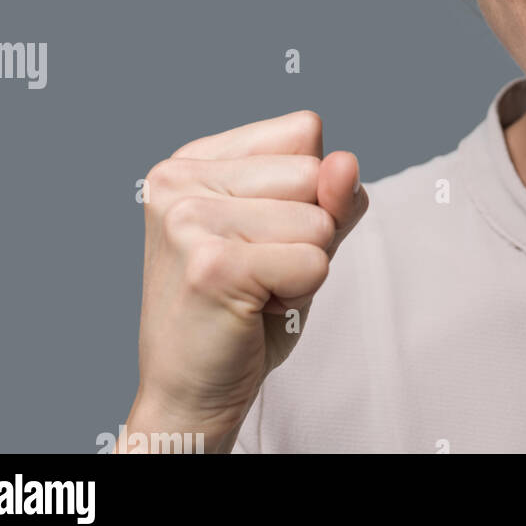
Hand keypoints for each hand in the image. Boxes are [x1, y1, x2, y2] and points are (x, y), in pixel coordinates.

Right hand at [125, 109, 368, 451]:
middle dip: (310, 228)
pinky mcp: (210, 265)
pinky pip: (314, 262)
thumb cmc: (245, 309)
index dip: (310, 188)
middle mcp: (179, 178)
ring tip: (255, 290)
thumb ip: (331, 192)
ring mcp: (189, 219)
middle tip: (259, 270)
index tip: (263, 233)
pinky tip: (253, 311)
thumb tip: (346, 162)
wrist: (192, 395)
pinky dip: (301, 293)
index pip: (305, 130)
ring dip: (306, 264)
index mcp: (196, 158)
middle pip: (314, 170)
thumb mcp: (300, 233)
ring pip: (318, 219)